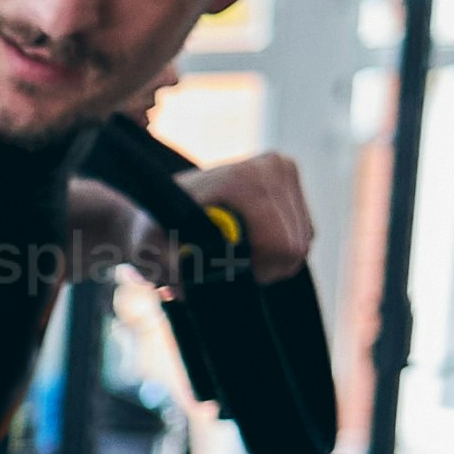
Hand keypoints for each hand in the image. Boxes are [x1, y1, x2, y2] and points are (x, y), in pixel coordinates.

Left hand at [152, 148, 316, 291]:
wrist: (160, 202)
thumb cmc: (155, 229)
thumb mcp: (150, 251)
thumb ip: (167, 267)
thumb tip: (182, 287)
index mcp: (241, 180)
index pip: (281, 242)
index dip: (261, 269)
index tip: (235, 272)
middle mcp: (269, 166)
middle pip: (296, 244)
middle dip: (268, 265)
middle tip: (235, 266)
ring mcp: (283, 168)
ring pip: (302, 239)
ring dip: (273, 256)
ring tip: (239, 252)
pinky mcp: (290, 177)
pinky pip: (303, 230)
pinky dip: (280, 245)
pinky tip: (252, 241)